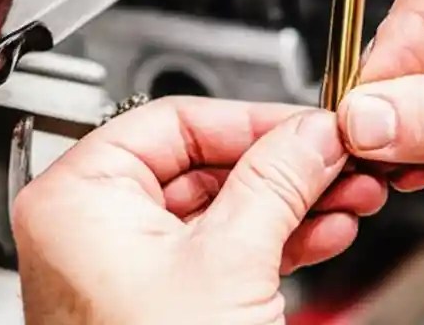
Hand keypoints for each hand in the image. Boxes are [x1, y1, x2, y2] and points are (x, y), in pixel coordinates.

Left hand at [12, 97, 386, 323]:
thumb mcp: (229, 262)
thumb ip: (276, 181)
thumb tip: (310, 134)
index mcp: (78, 197)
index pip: (173, 119)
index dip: (253, 119)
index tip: (310, 125)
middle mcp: (89, 227)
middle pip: (201, 164)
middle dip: (283, 166)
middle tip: (339, 160)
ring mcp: (119, 269)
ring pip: (216, 210)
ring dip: (288, 203)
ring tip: (345, 198)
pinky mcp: (152, 305)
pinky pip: (215, 252)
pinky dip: (270, 242)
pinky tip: (321, 234)